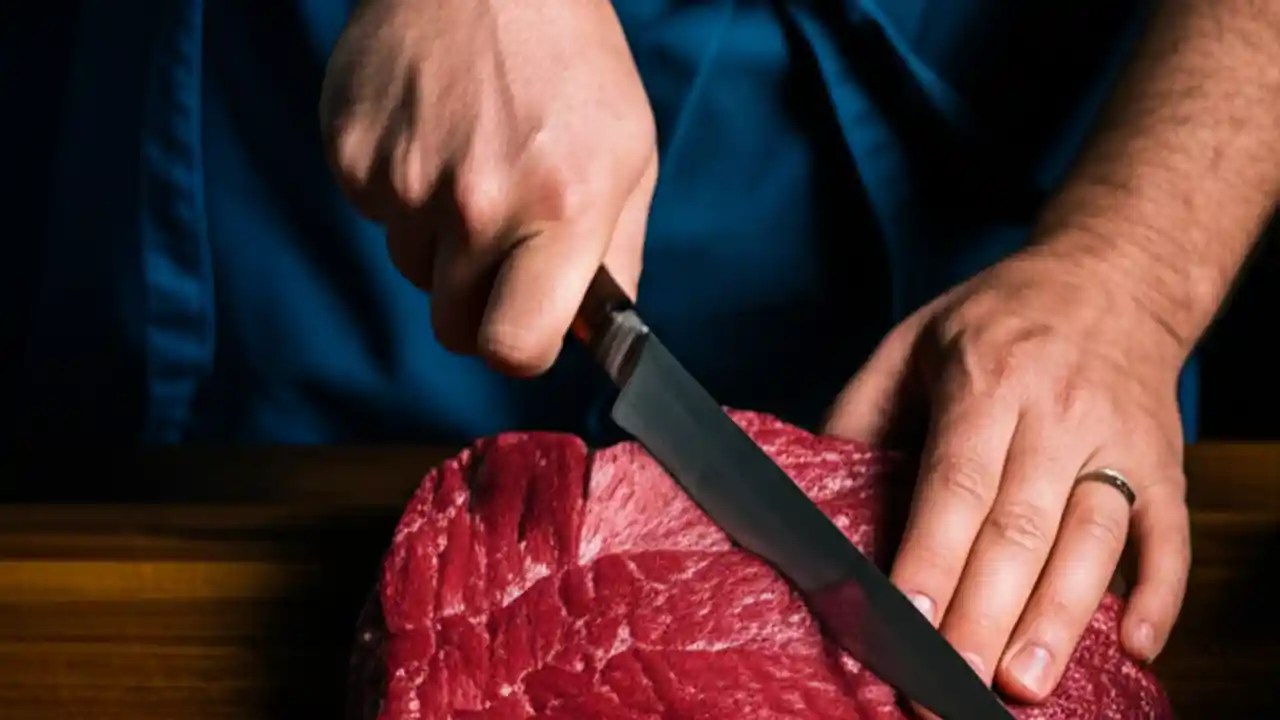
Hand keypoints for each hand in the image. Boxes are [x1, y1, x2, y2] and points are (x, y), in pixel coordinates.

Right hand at [320, 0, 657, 374]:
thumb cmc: (569, 60)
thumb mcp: (629, 153)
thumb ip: (618, 255)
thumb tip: (596, 332)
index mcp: (563, 206)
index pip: (514, 348)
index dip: (519, 349)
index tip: (525, 327)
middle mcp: (479, 202)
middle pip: (454, 328)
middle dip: (478, 305)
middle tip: (498, 244)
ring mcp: (405, 178)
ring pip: (412, 270)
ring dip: (438, 239)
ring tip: (469, 161)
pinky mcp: (351, 153)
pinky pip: (374, 215)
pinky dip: (399, 190)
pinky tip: (431, 133)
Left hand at [824, 247, 1191, 702]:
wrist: (1112, 275)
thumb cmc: (996, 318)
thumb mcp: (911, 342)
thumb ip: (861, 415)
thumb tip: (813, 498)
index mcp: (986, 380)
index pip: (956, 482)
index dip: (932, 555)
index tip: (907, 621)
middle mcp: (1057, 412)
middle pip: (1021, 526)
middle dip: (985, 611)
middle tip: (954, 681)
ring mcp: (1118, 439)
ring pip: (1093, 538)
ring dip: (1060, 616)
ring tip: (1024, 683)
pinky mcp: (1164, 462)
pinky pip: (1170, 533)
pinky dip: (1160, 591)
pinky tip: (1135, 645)